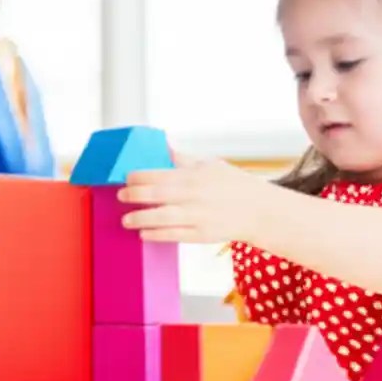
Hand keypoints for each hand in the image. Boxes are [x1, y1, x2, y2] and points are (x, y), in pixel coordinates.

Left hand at [117, 152, 276, 243]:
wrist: (260, 211)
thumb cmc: (233, 184)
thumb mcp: (210, 165)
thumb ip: (182, 159)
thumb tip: (163, 145)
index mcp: (193, 175)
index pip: (157, 174)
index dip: (137, 176)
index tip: (126, 178)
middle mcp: (193, 195)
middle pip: (156, 194)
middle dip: (134, 195)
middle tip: (121, 196)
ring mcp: (197, 216)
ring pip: (162, 218)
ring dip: (140, 219)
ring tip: (126, 220)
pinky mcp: (202, 234)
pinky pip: (174, 235)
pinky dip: (156, 234)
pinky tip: (144, 234)